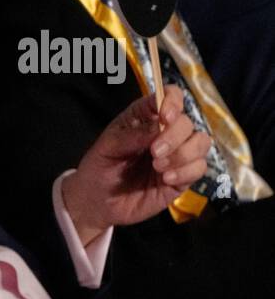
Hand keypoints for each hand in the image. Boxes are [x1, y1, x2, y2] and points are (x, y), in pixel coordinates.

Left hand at [61, 85, 210, 243]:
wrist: (98, 202)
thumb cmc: (99, 169)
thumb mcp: (107, 148)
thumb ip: (132, 136)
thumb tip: (159, 126)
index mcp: (145, 117)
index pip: (170, 96)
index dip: (172, 101)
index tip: (165, 116)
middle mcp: (165, 132)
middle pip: (188, 122)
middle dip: (174, 136)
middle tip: (154, 152)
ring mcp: (177, 154)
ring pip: (201, 142)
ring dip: (183, 154)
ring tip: (157, 167)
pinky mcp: (183, 176)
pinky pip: (199, 168)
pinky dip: (186, 172)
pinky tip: (165, 179)